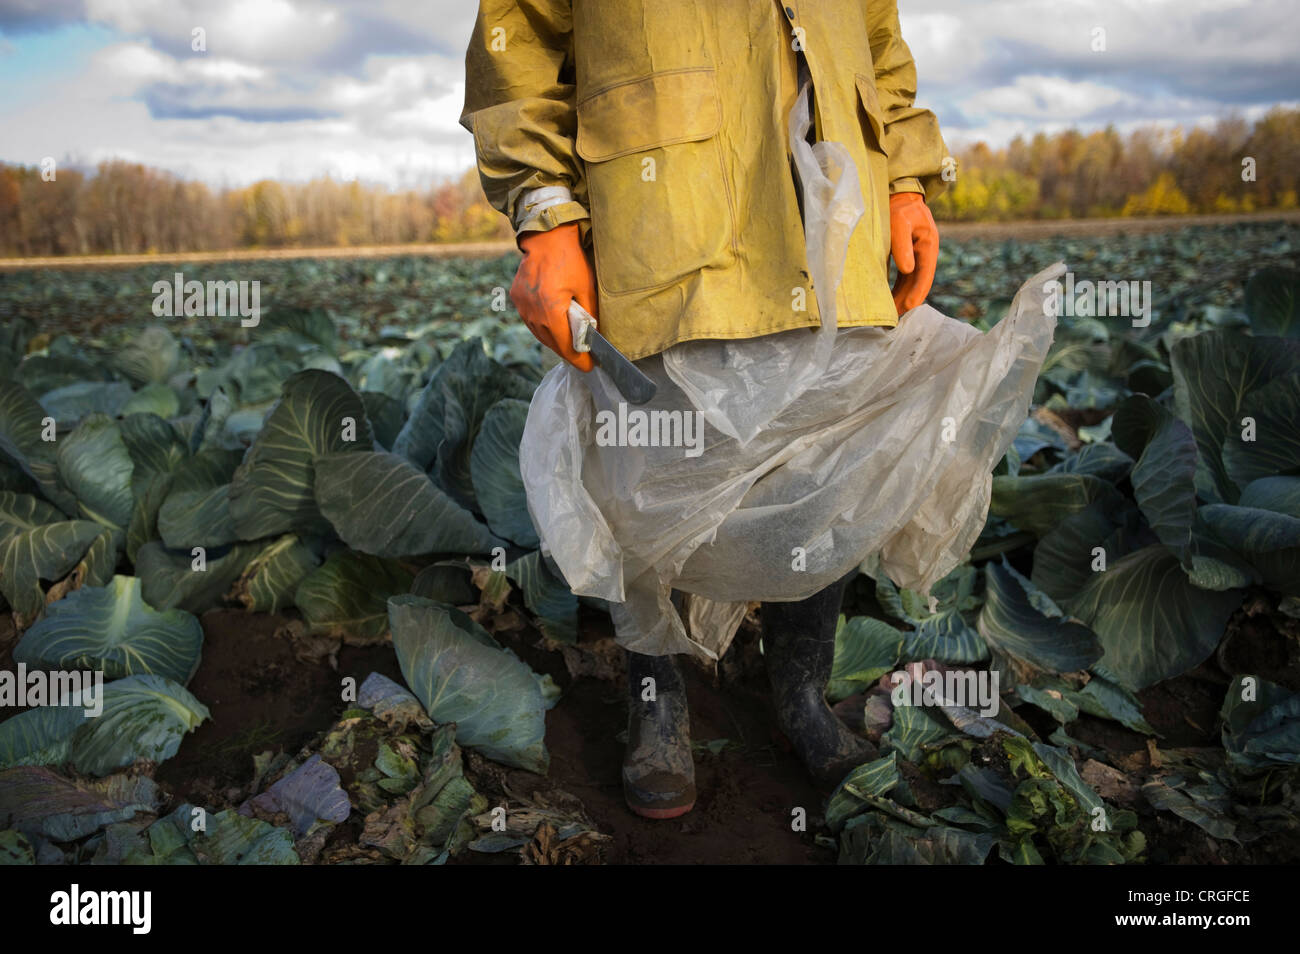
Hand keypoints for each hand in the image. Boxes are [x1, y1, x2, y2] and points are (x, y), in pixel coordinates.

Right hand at [511, 222, 596, 371]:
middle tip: (583, 358)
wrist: (546, 237)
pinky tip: (554, 328)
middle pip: (551, 343)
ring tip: (569, 345)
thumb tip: (595, 337)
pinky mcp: (517, 298)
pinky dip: (543, 328)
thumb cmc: (570, 260)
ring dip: (555, 342)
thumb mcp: (587, 288)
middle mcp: (533, 312)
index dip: (579, 360)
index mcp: (551, 310)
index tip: (589, 367)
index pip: (565, 346)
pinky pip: (531, 322)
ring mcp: (522, 306)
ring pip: (539, 335)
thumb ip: (590, 316)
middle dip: (568, 353)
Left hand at [889, 192, 938, 315]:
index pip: (925, 274)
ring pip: (910, 283)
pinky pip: (902, 279)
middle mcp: (924, 254)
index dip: (917, 292)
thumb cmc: (899, 207)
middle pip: (917, 283)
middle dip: (907, 301)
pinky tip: (887, 301)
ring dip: (901, 298)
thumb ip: (901, 244)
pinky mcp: (905, 258)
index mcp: (929, 245)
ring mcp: (916, 257)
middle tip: (894, 319)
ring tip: (890, 315)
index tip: (909, 307)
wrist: (898, 195)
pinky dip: (896, 290)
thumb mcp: (899, 221)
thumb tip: (907, 269)